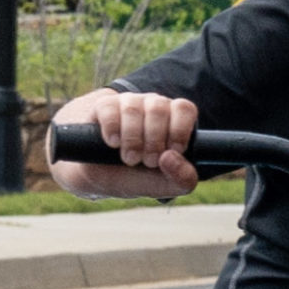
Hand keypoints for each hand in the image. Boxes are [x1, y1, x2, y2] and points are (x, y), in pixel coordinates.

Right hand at [50, 87, 199, 199]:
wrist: (104, 178)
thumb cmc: (141, 176)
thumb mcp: (168, 185)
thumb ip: (183, 178)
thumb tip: (170, 157)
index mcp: (174, 120)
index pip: (184, 108)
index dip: (179, 130)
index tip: (172, 151)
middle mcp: (153, 106)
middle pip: (159, 107)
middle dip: (154, 141)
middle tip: (147, 162)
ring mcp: (128, 103)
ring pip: (133, 108)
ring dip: (132, 139)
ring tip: (129, 158)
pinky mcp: (104, 105)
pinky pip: (109, 108)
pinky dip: (112, 129)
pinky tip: (113, 143)